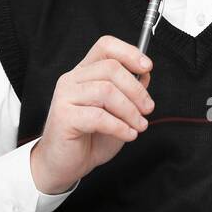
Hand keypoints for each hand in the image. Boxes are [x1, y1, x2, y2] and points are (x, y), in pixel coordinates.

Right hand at [29, 35, 154, 194]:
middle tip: (147, 109)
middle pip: (111, 68)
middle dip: (136, 90)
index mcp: (85, 73)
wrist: (64, 165)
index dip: (129, 52)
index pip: (105, 46)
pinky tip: (128, 135)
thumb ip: (130, 92)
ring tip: (139, 126)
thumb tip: (145, 74)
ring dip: (130, 111)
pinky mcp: (63, 117)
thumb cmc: (90, 137)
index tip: (147, 67)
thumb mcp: (118, 112)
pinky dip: (120, 126)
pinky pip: (99, 116)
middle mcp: (72, 79)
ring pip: (106, 91)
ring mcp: (65, 96)